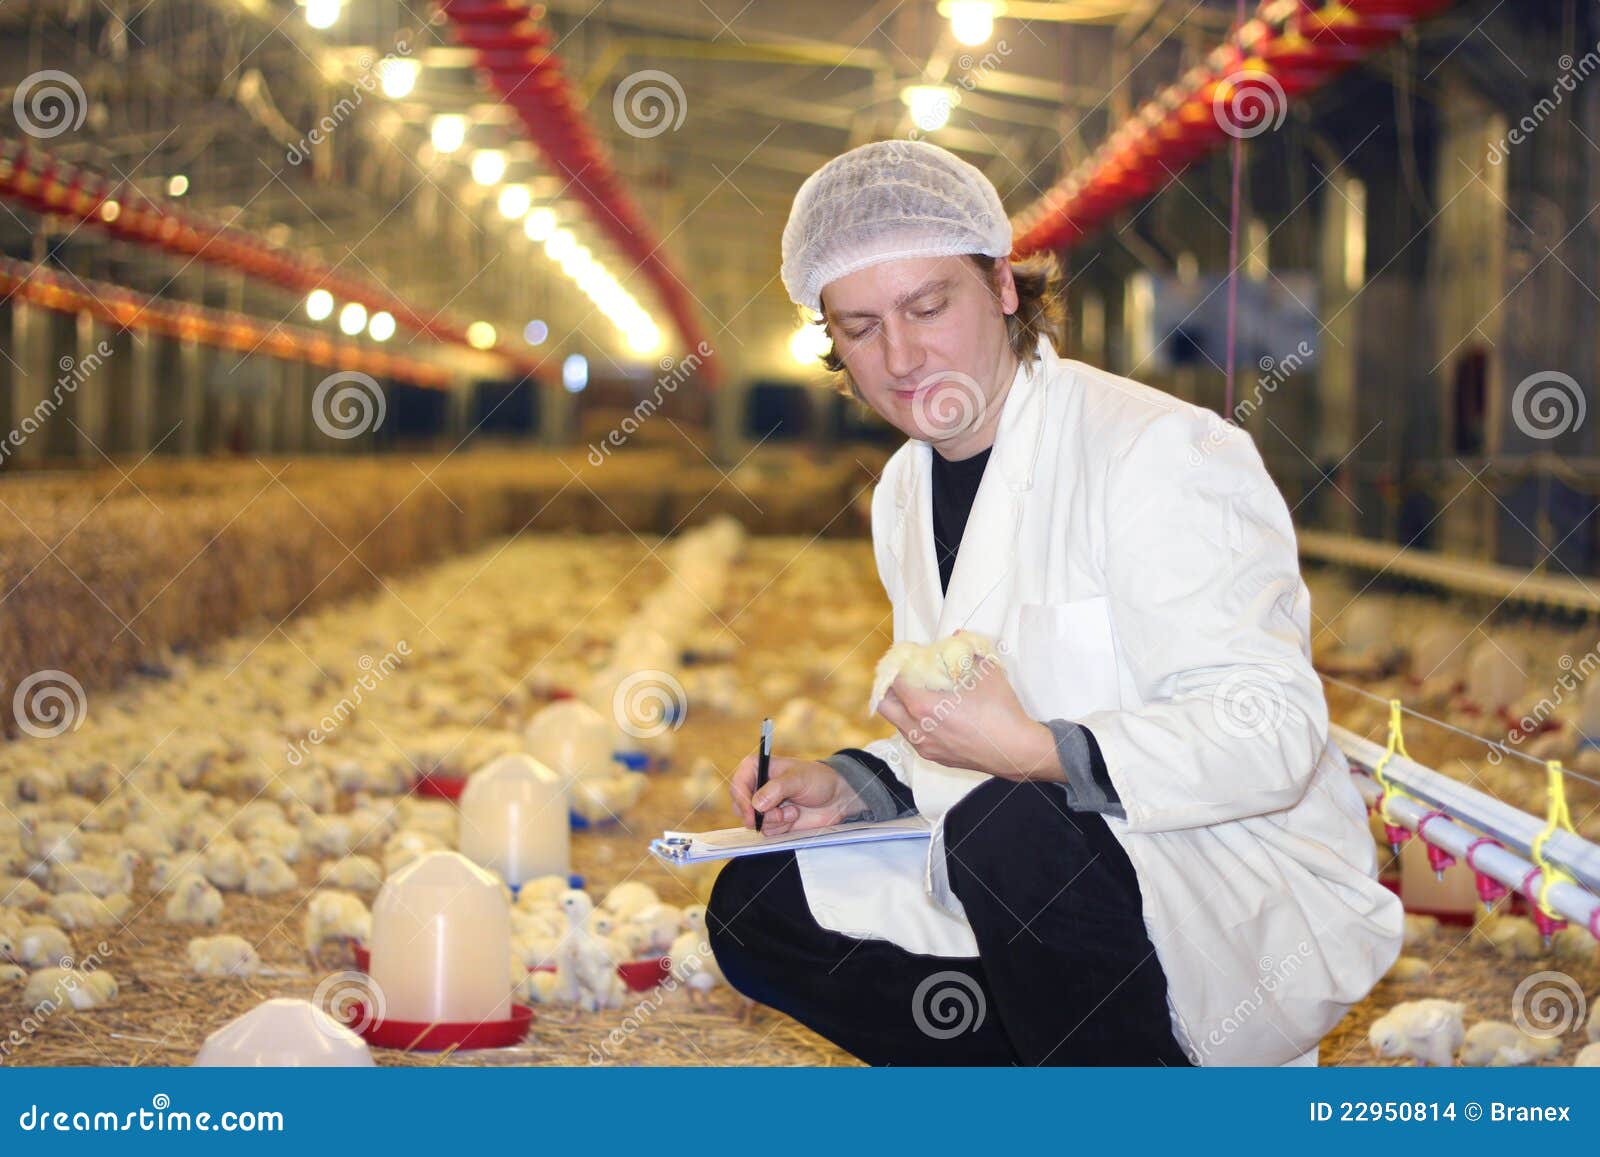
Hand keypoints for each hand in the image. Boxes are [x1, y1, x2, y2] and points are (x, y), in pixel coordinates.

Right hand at [728, 755, 861, 835]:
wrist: (836, 798)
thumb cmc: (817, 779)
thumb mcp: (798, 779)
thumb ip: (776, 789)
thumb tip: (756, 805)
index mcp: (756, 768)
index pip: (738, 784)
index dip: (741, 800)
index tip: (752, 813)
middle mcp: (756, 787)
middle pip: (741, 807)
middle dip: (760, 815)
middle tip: (779, 814)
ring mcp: (764, 806)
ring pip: (754, 822)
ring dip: (775, 821)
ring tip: (793, 811)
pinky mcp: (772, 821)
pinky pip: (767, 831)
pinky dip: (781, 828)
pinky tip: (794, 816)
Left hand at [875, 654, 1058, 780]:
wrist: (1017, 751)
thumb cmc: (1001, 712)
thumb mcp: (986, 672)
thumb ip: (967, 650)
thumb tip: (958, 634)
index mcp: (923, 707)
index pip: (893, 683)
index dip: (897, 667)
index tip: (906, 659)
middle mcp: (918, 730)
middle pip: (885, 706)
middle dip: (890, 689)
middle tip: (904, 676)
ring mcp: (925, 747)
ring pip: (899, 724)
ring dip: (903, 707)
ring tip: (920, 694)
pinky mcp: (935, 757)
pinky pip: (914, 737)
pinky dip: (915, 723)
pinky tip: (934, 714)